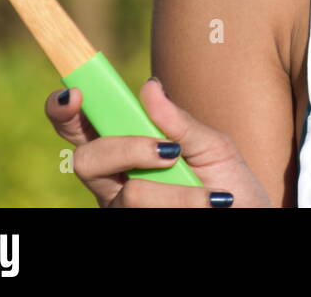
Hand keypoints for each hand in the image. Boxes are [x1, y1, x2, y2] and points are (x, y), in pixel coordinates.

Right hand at [45, 76, 272, 206]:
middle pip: (87, 160)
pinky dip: (188, 205)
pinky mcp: (132, 226)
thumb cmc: (226, 181)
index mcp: (124, 151)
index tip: (73, 94)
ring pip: (130, 195)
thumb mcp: (212, 145)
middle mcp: (113, 183)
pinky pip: (146, 214)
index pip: (80, 128)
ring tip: (211, 198)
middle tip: (171, 152)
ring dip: (179, 193)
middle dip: (127, 149)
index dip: (64, 109)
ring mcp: (120, 210)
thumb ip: (178, 122)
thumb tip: (150, 86)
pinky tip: (209, 206)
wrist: (247, 214)